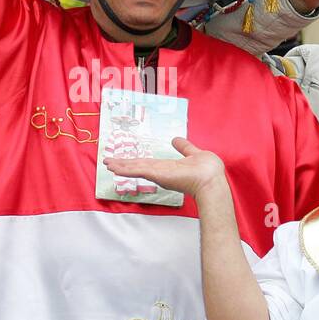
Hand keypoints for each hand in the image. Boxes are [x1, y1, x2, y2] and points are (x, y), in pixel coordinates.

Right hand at [103, 137, 226, 199]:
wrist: (211, 179)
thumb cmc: (207, 170)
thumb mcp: (193, 153)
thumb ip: (184, 147)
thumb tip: (176, 139)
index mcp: (168, 167)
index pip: (147, 163)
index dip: (135, 162)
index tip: (123, 161)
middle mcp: (161, 171)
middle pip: (138, 166)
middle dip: (123, 165)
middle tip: (107, 162)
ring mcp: (159, 174)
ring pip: (136, 168)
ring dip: (121, 166)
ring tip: (107, 164)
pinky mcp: (158, 175)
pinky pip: (140, 170)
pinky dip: (127, 169)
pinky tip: (116, 168)